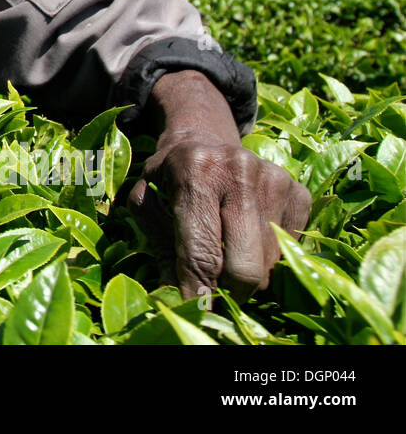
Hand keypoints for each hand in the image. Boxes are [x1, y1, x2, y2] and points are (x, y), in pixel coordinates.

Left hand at [128, 70, 311, 302]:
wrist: (204, 137)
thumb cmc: (168, 176)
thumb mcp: (145, 199)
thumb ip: (157, 244)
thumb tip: (173, 293)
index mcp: (194, 171)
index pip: (200, 250)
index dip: (197, 287)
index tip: (195, 307)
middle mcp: (239, 171)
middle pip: (244, 267)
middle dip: (227, 289)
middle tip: (214, 289)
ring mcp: (275, 180)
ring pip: (269, 264)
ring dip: (247, 274)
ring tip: (226, 254)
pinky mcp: (299, 191)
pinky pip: (290, 250)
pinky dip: (268, 256)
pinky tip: (246, 234)